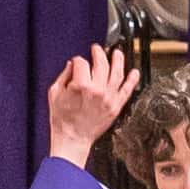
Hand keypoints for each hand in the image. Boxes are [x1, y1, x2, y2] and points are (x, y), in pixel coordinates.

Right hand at [43, 39, 142, 165]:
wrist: (73, 139)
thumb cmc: (62, 121)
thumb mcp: (55, 94)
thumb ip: (63, 76)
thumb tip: (70, 66)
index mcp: (80, 86)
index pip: (81, 63)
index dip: (77, 60)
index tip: (76, 62)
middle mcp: (97, 90)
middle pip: (101, 63)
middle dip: (98, 53)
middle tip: (97, 49)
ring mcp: (108, 98)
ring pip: (117, 73)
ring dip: (118, 60)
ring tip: (117, 53)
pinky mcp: (116, 106)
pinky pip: (127, 90)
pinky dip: (132, 80)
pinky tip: (134, 73)